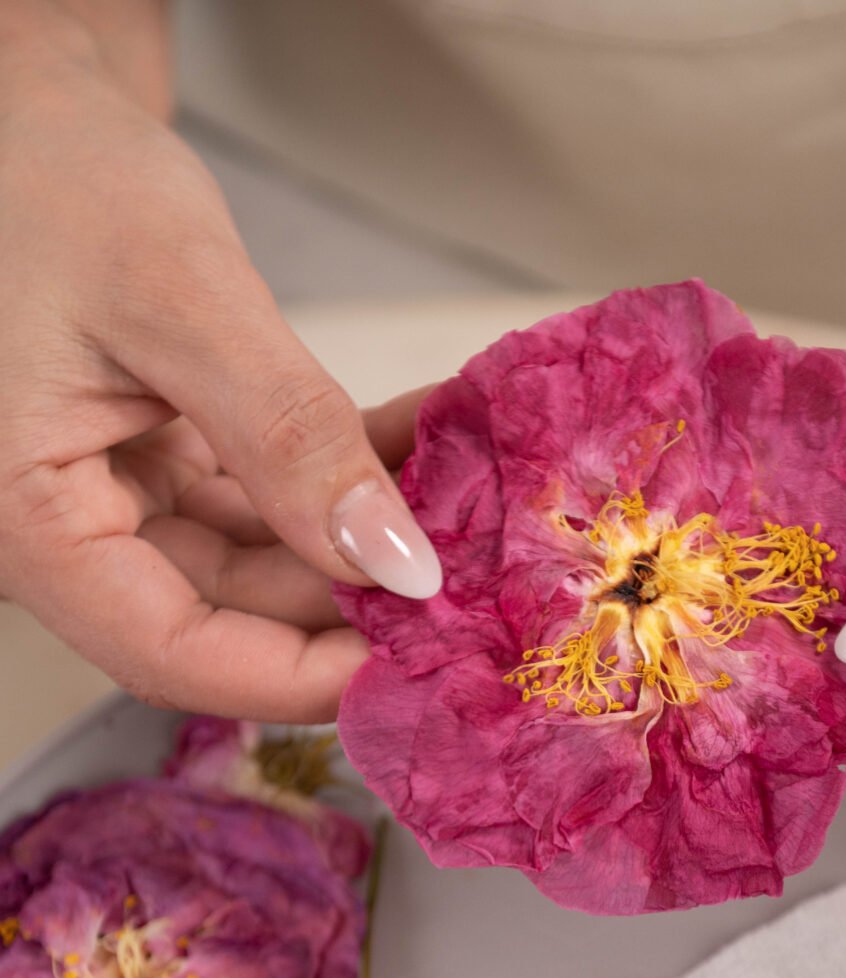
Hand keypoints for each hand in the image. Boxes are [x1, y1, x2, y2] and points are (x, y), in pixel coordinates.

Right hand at [0, 5, 440, 721]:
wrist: (21, 105)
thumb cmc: (48, 172)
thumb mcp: (175, 295)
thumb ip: (287, 435)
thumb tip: (395, 563)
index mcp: (28, 521)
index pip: (171, 653)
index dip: (296, 677)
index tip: (412, 662)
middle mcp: (70, 532)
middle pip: (229, 619)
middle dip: (355, 602)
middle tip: (474, 580)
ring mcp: (121, 503)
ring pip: (265, 566)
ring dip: (368, 538)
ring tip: (469, 501)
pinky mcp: (168, 466)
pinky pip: (273, 503)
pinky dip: (351, 480)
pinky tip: (433, 447)